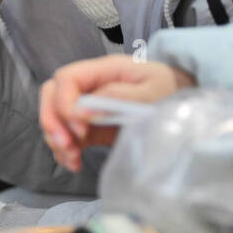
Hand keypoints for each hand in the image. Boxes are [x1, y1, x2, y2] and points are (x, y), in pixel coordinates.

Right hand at [39, 56, 194, 171]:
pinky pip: (65, 134)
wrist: (182, 100)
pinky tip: (75, 162)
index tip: (81, 128)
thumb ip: (120, 98)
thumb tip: (84, 111)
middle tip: (66, 144)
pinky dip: (63, 150)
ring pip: (54, 115)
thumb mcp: (154, 92)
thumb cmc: (171, 91)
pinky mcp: (88, 125)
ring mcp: (86, 105)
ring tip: (73, 158)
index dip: (65, 103)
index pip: (67, 78)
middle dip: (51, 120)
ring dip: (56, 139)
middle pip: (51, 93)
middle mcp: (90, 84)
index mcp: (104, 69)